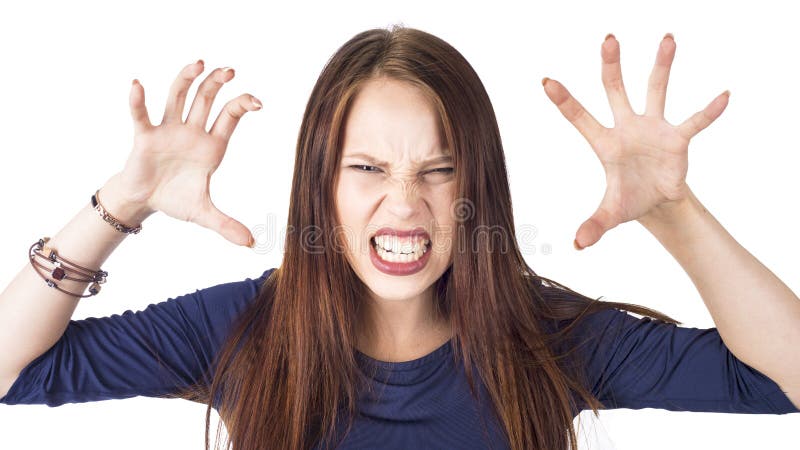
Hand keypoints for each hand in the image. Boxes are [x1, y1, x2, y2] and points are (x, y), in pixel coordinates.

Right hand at [115, 60, 261, 246]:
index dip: (242, 105)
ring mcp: (168, 130)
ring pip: (178, 97)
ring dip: (187, 79)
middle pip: (206, 99)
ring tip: (199, 63)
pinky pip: (142, 115)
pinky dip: (138, 101)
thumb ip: (227, 225)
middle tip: (230, 70)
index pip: (230, 117)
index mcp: (211, 145)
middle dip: (217, 84)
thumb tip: (251, 245)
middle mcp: (191, 131)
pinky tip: (137, 85)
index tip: (256, 102)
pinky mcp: (145, 136)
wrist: (145, 202)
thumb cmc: (176, 199)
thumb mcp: (204, 214)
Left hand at [542, 33, 728, 249]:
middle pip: (615, 90)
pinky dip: (708, 112)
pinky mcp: (677, 139)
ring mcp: (653, 129)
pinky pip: (693, 122)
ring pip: (656, 90)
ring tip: (666, 39)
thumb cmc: (629, 201)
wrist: (656, 202)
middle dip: (611, 66)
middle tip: (608, 39)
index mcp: (605, 143)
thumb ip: (594, 225)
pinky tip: (722, 96)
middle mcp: (627, 127)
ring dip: (661, 66)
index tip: (546, 81)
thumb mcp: (611, 214)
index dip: (564, 101)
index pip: (579, 118)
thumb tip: (577, 245)